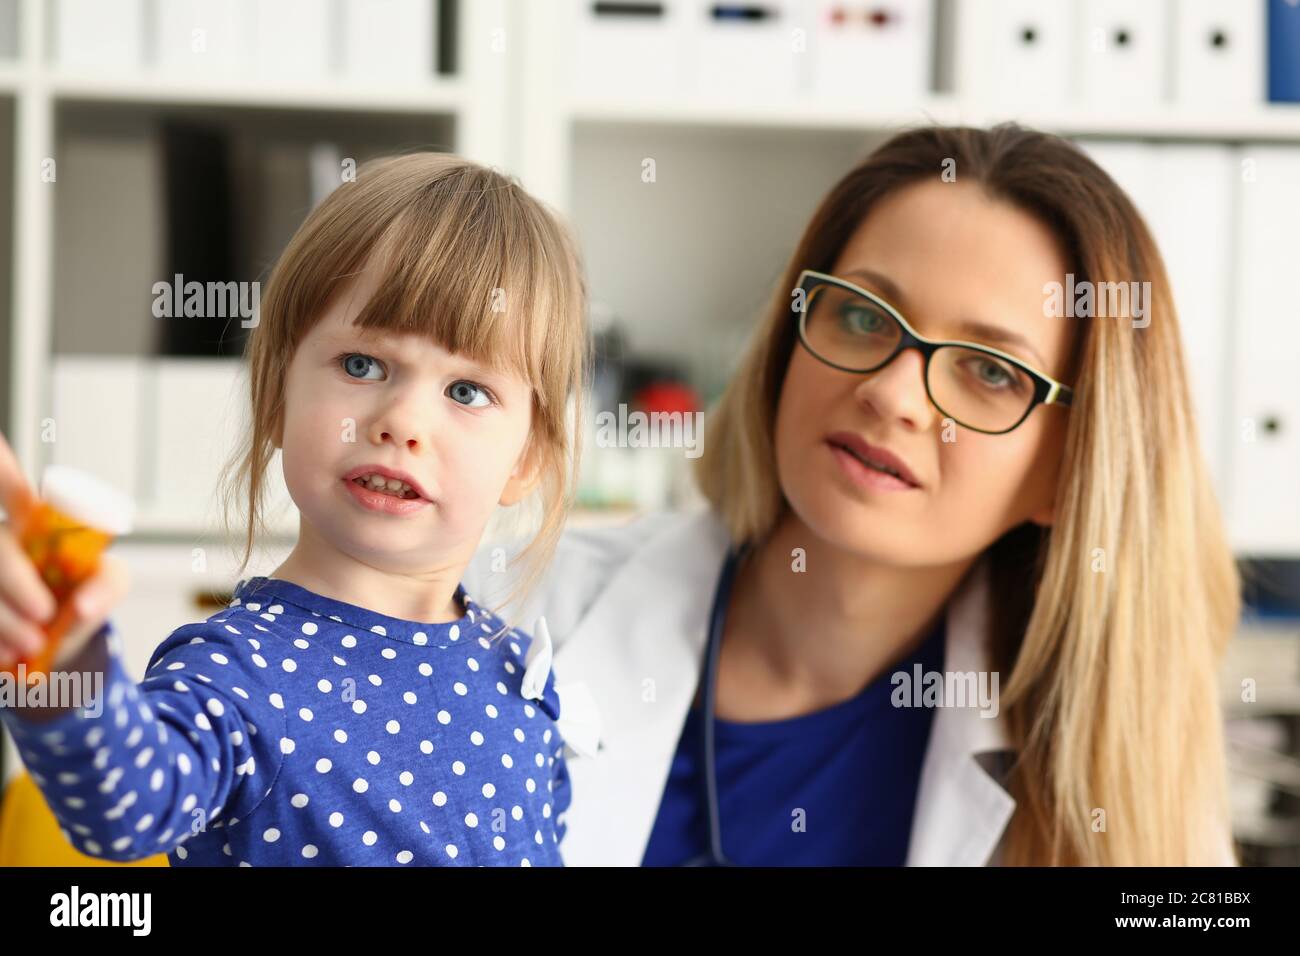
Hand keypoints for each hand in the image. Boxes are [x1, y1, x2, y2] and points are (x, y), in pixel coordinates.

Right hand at [0, 431, 128, 670]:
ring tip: (33, 644)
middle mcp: (1, 541)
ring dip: (3, 618)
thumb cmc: (82, 593)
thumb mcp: (108, 583)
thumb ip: (106, 585)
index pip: (7, 486)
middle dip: (14, 580)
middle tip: (44, 614)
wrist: (59, 638)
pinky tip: (9, 656)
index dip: (0, 467)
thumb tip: (80, 606)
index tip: (3, 457)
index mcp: (30, 523)